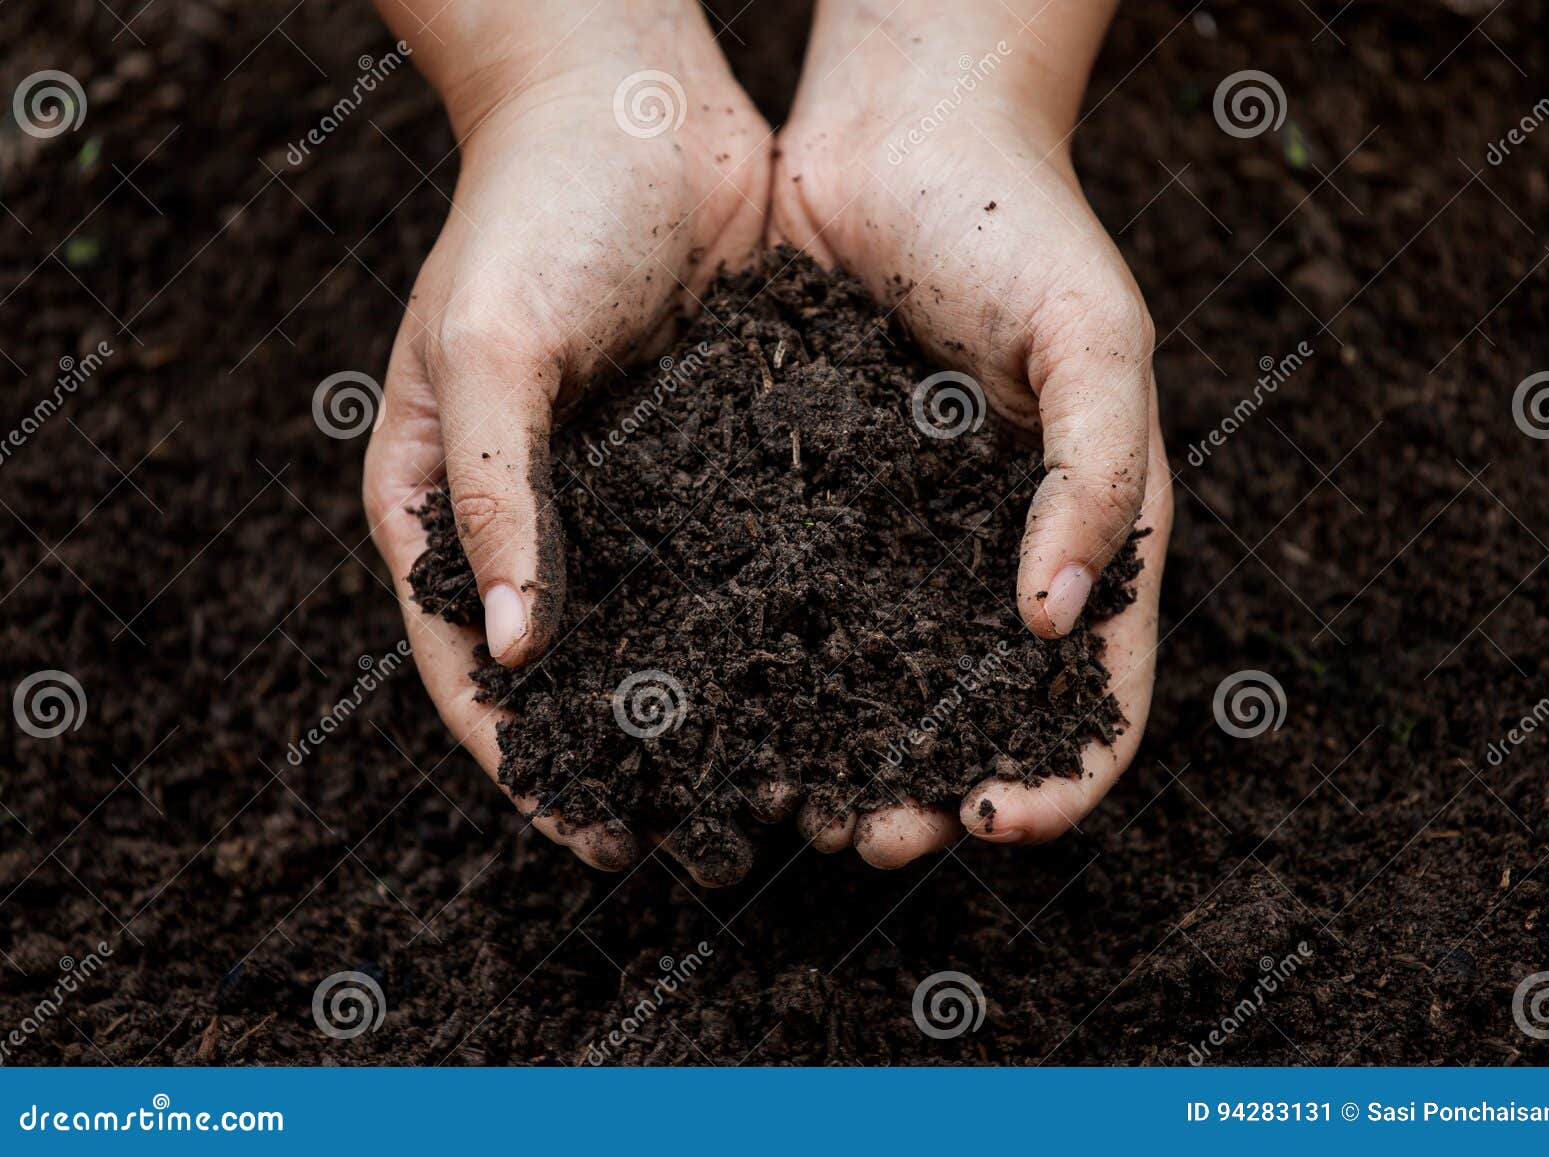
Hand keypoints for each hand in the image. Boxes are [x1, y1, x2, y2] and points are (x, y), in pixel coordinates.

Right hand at [361, 0, 768, 877]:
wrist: (638, 104)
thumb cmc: (534, 208)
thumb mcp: (491, 346)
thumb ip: (495, 496)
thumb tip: (517, 654)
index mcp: (442, 503)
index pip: (473, 669)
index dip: (528, 764)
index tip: (595, 839)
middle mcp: (535, 515)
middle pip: (573, 670)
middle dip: (630, 761)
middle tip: (701, 841)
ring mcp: (625, 493)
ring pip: (663, 629)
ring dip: (712, 708)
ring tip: (777, 784)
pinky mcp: (709, 460)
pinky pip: (735, 561)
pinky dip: (769, 623)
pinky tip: (828, 675)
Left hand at [771, 0, 1172, 866]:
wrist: (898, 133)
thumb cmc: (1019, 225)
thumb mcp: (1096, 341)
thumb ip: (1095, 478)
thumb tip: (1054, 626)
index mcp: (1086, 532)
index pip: (1096, 692)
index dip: (1061, 773)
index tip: (998, 820)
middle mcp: (991, 553)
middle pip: (975, 712)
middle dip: (931, 789)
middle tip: (870, 837)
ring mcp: (899, 535)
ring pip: (876, 678)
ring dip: (843, 752)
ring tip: (791, 802)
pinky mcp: (813, 502)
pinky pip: (796, 601)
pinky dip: (773, 665)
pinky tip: (729, 705)